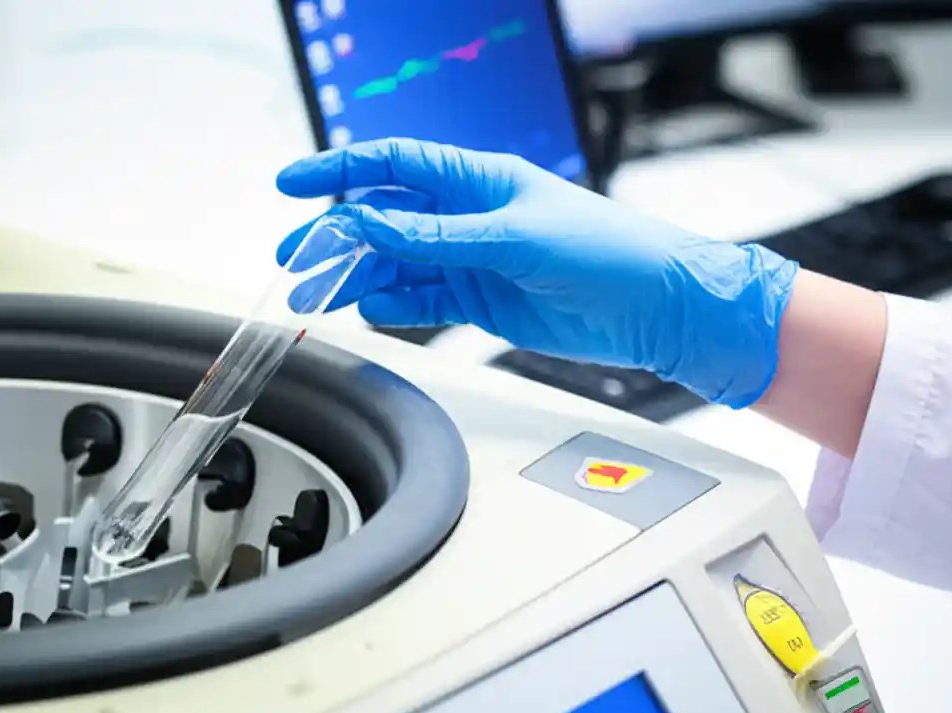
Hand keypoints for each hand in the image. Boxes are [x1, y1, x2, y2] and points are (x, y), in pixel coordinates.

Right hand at [275, 138, 797, 408]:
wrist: (659, 309)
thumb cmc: (608, 250)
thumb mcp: (516, 237)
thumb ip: (438, 235)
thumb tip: (369, 223)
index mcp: (479, 178)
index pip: (393, 165)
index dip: (339, 172)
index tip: (292, 185)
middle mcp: (469, 215)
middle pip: (383, 218)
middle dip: (335, 235)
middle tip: (295, 259)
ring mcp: (472, 259)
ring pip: (396, 263)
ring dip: (355, 276)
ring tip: (315, 293)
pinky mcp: (482, 301)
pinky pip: (422, 299)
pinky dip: (392, 304)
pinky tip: (366, 307)